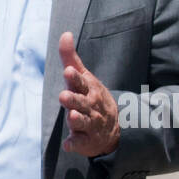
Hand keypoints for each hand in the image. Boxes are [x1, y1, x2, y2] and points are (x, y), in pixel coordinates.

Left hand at [58, 31, 119, 156]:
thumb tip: (64, 34)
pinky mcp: (86, 141)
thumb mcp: (84, 78)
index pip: (80, 82)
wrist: (114, 127)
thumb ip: (71, 58)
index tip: (67, 71)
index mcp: (88, 90)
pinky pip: (80, 143)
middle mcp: (90, 106)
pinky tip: (68, 145)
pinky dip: (74, 144)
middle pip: (80, 102)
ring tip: (71, 117)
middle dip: (73, 100)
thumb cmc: (92, 97)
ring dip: (76, 119)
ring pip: (82, 122)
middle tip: (64, 96)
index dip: (74, 78)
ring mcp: (89, 124)